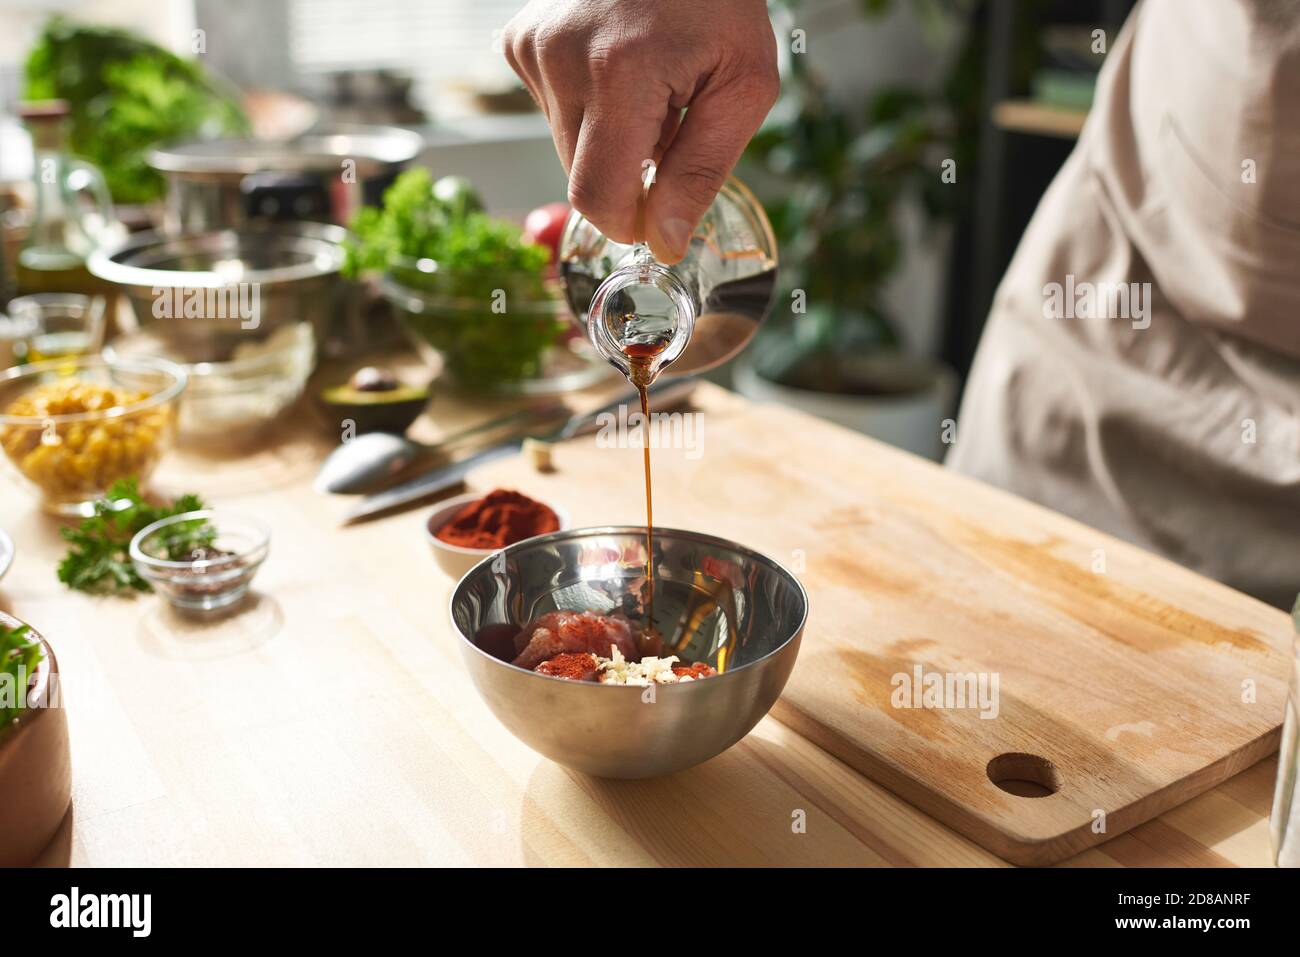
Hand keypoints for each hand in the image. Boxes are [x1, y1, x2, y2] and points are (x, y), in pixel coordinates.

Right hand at [504, 0, 778, 261]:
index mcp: (621, 71)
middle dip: (629, 176)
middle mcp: (562, 55)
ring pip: (567, 152)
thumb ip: (702, 172)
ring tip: (648, 89)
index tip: (664, 212)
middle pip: (581, 180)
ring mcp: (533, 45)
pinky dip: (589, 111)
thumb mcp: (744, 86)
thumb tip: (663, 244)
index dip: (632, 222)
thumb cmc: (720, 2)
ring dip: (610, 144)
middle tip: (672, 126)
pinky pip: (553, 114)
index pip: (598, 197)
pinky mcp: (519, 41)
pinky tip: (619, 70)